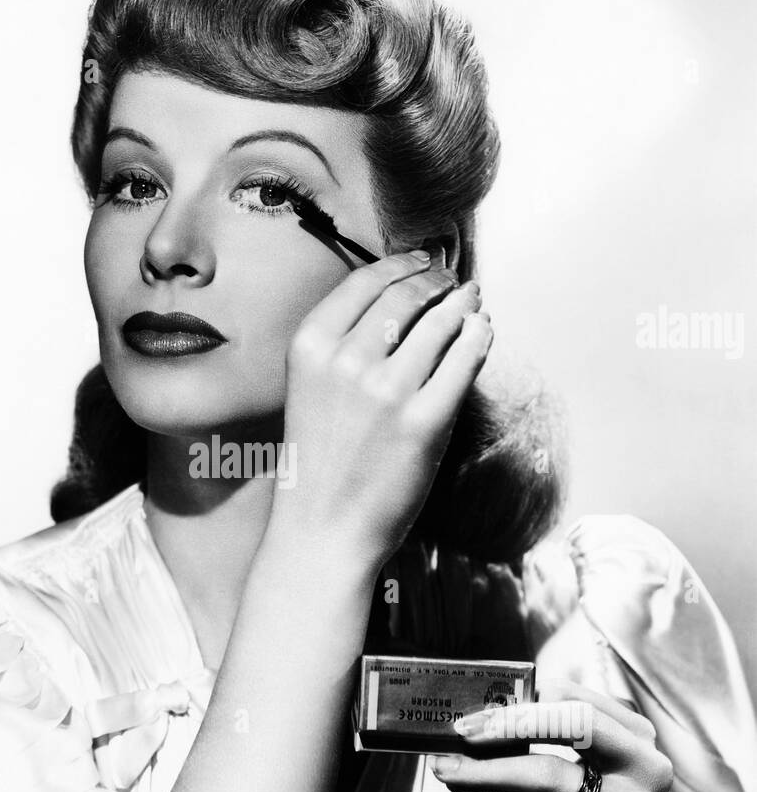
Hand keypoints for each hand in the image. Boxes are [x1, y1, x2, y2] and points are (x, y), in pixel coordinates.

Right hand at [267, 249, 491, 573]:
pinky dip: (479, 337)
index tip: (420, 261)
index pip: (364, 282)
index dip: (401, 264)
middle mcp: (345, 361)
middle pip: (405, 296)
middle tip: (452, 282)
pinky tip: (483, 332)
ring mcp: (387, 391)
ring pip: (440, 323)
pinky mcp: (425, 421)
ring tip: (472, 301)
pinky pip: (464, 360)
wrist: (322, 531)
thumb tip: (401, 299)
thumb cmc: (318, 463)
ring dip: (462, 305)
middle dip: (435, 281)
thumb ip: (342, 345)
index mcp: (309, 347)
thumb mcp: (310, 389)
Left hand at [430, 679, 678, 791]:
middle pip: (574, 723)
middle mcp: (648, 769)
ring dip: (486, 768)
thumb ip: (540, 753)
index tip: (476, 704)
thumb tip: (476, 723)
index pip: (577, 700)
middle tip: (460, 729)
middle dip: (508, 722)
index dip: (524, 699)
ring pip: (548, 772)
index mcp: (639, 741)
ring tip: (446, 766)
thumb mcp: (573, 790)